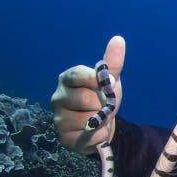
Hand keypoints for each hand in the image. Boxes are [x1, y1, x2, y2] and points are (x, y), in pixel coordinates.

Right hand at [50, 36, 125, 153]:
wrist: (102, 126)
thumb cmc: (103, 99)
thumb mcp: (110, 81)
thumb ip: (112, 63)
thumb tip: (118, 39)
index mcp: (68, 79)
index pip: (76, 74)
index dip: (94, 79)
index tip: (110, 83)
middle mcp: (58, 97)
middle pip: (84, 99)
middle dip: (101, 105)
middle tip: (104, 106)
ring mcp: (58, 117)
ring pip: (86, 120)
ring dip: (101, 122)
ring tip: (99, 119)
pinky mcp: (63, 136)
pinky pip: (87, 137)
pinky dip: (99, 136)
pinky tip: (96, 132)